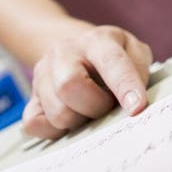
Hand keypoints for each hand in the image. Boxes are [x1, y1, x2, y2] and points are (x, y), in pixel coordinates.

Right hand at [22, 25, 152, 139]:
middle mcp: (63, 52)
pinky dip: (55, 131)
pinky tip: (71, 120)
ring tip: (90, 112)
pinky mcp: (31, 97)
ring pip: (57, 112)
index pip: (111, 62)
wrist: (76, 49)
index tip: (137, 108)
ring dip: (80, 121)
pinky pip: (34, 124)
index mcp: (96, 40)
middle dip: (96, 107)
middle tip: (107, 107)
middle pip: (70, 85)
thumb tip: (136, 103)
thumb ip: (140, 72)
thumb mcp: (133, 52)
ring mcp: (42, 74)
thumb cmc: (111, 57)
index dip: (124, 86)